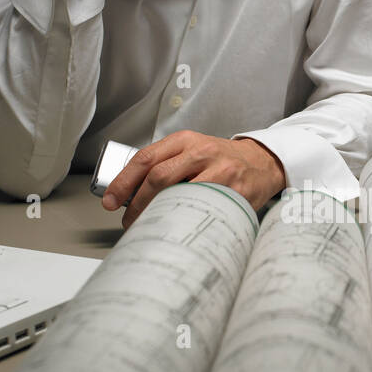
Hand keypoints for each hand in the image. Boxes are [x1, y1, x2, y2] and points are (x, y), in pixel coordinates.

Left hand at [102, 131, 286, 229]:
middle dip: (136, 203)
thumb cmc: (220, 161)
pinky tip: (178, 230)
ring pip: (179, 194)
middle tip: (128, 221)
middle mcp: (201, 152)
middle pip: (158, 176)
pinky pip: (204, 210)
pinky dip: (185, 222)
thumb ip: (166, 165)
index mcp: (185, 141)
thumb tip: (129, 195)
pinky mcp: (235, 191)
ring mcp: (220, 171)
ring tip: (150, 228)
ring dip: (159, 215)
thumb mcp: (192, 152)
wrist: (261, 163)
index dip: (124, 182)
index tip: (109, 200)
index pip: (146, 158)